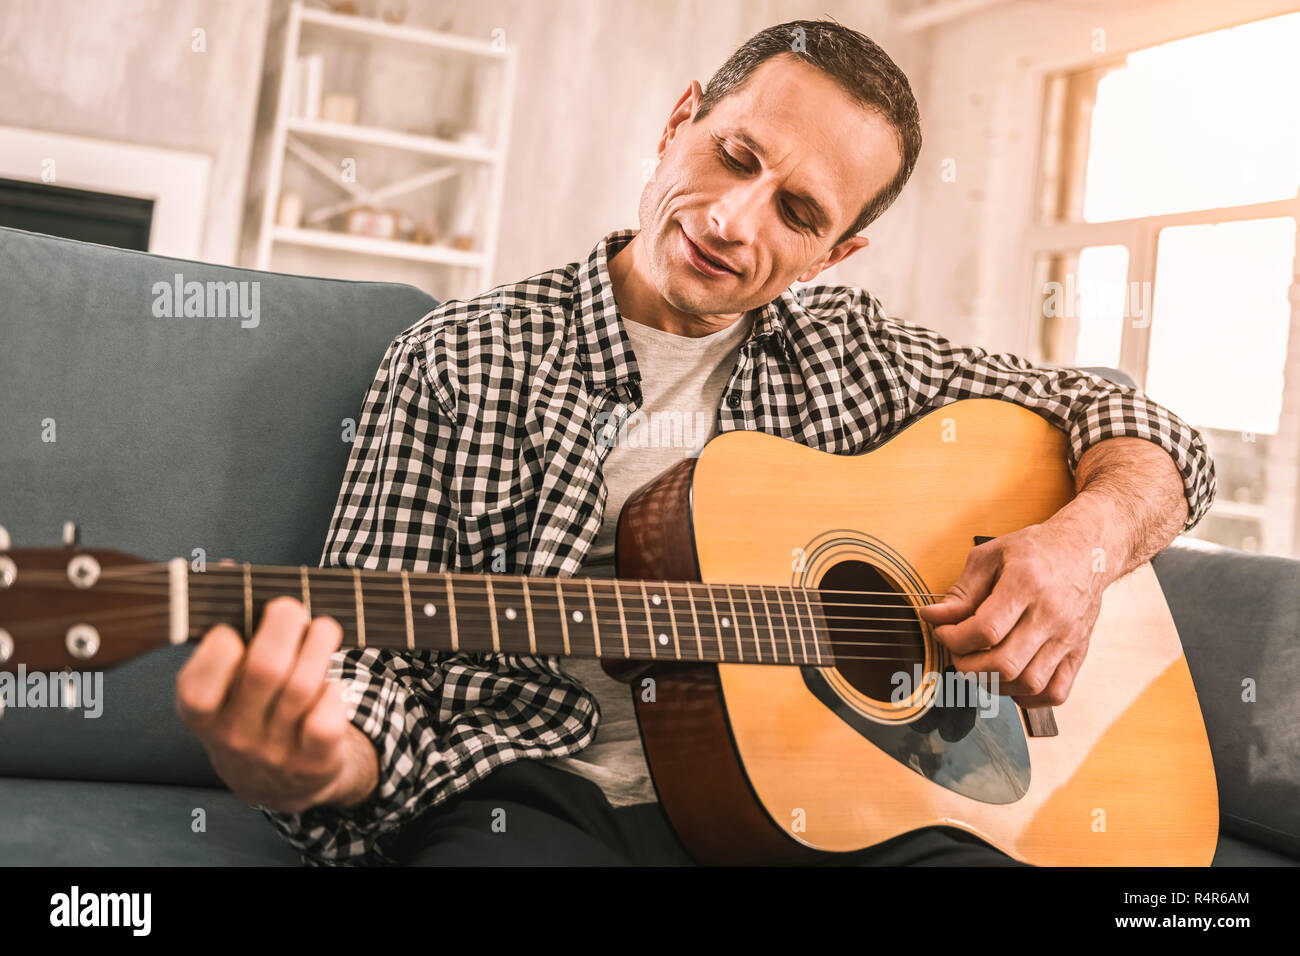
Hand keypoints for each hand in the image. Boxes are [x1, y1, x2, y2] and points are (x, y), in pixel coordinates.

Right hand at [175, 595, 378, 813]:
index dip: (219, 648)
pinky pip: (328, 719)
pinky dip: (336, 691)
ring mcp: (274, 753)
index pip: (198, 685)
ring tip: (323, 629)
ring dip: (320, 643)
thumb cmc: (250, 707)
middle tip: (291, 608)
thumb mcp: (223, 681)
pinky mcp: (314, 762)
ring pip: (302, 685)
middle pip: (265, 668)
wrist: (279, 782)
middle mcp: (233, 737)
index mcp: (200, 713)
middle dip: (285, 623)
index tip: (235, 629)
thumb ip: (224, 629)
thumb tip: (226, 567)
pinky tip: (330, 682)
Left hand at [916, 521, 1109, 707]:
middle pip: (1005, 664)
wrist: (1087, 549)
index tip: (943, 632)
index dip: (954, 639)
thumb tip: (933, 617)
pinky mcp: (1079, 652)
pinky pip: (1055, 692)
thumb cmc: (1036, 551)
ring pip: (1029, 684)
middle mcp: (1051, 615)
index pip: (985, 630)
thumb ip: (961, 592)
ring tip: (981, 666)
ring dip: (995, 684)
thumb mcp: (990, 556)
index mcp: (1026, 583)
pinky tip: (1010, 680)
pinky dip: (1028, 697)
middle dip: (969, 667)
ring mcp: (1068, 637)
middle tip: (958, 653)